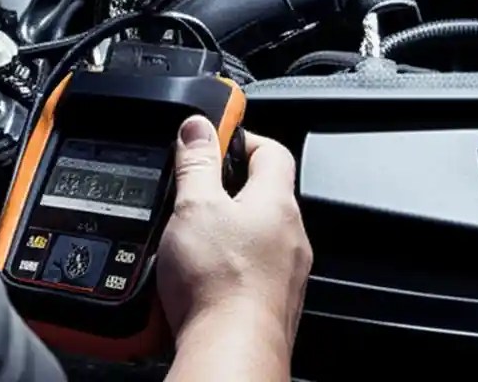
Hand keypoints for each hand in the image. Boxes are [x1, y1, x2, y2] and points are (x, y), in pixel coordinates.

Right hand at [157, 117, 311, 354]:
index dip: (242, 137)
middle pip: (262, 195)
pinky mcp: (270, 302)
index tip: (213, 137)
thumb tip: (198, 127)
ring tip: (187, 237)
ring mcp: (284, 272)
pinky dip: (223, 266)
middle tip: (191, 190)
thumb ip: (197, 164)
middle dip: (226, 189)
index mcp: (276, 202)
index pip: (271, 150)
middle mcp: (290, 235)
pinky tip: (196, 276)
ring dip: (223, 231)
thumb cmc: (220, 284)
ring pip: (253, 236)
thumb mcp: (195, 207)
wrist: (231, 351)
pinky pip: (247, 271)